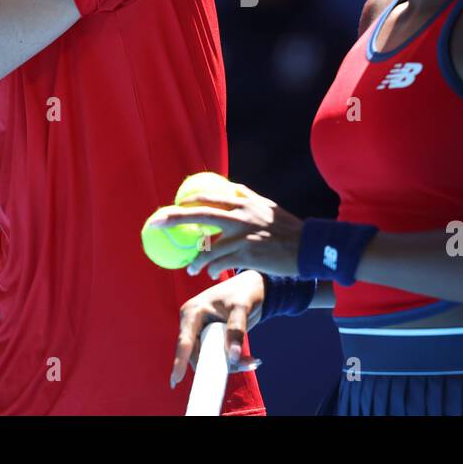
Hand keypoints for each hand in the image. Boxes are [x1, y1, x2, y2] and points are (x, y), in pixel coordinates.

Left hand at [147, 179, 303, 280]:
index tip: (172, 203)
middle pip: (200, 214)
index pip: (210, 196)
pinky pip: (220, 263)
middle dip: (174, 217)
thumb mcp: (266, 206)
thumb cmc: (286, 228)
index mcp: (243, 202)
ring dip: (194, 259)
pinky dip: (212, 269)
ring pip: (208, 246)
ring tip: (190, 269)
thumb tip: (231, 187)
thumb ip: (247, 197)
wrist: (308, 247)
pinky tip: (211, 275)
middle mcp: (240, 216)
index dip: (188, 199)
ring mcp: (242, 235)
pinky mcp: (246, 255)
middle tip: (155, 222)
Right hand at [170, 269, 264, 388]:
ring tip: (251, 361)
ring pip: (208, 359)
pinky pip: (217, 357)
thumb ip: (236, 329)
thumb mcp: (241, 307)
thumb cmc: (244, 292)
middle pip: (197, 355)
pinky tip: (249, 360)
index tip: (176, 380)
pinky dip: (232, 362)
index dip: (180, 361)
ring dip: (229, 365)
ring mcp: (201, 332)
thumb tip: (233, 356)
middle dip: (218, 365)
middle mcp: (193, 324)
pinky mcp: (211, 339)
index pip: (185, 341)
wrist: (254, 287)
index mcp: (192, 312)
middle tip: (245, 365)